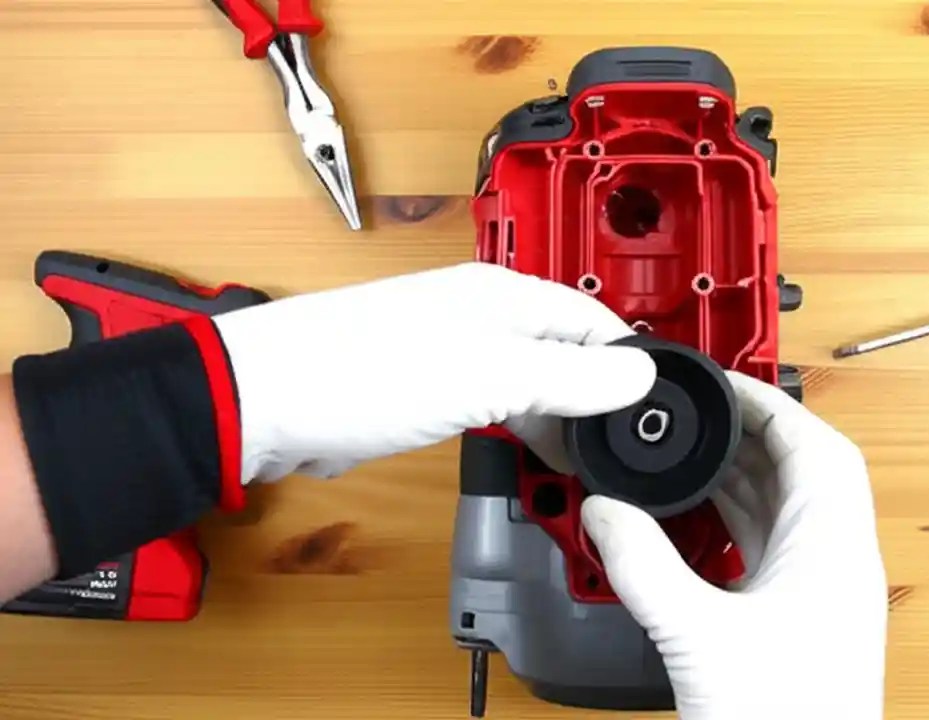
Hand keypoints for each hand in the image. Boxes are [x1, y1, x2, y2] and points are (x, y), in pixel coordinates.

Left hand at [213, 262, 656, 481]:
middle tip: (621, 446)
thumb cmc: (364, 374)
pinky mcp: (425, 385)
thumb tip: (639, 376)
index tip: (656, 409)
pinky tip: (528, 449)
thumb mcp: (488, 375)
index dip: (630, 363)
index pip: (594, 319)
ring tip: (585, 457)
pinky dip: (518, 423)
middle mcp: (482, 314)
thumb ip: (569, 376)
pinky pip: (493, 400)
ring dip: (558, 414)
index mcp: (503, 295)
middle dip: (596, 394)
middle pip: (565, 348)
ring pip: (530, 377)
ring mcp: (452, 348)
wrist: (264, 402)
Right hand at [582, 372, 886, 719]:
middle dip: (747, 436)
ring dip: (740, 479)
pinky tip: (695, 522)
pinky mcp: (801, 622)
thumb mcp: (697, 636)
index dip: (770, 404)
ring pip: (785, 511)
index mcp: (832, 549)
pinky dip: (735, 523)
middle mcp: (836, 564)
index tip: (724, 381)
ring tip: (686, 457)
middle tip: (695, 416)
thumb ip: (643, 565)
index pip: (816, 446)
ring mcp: (822, 595)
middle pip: (801, 472)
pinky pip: (771, 549)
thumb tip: (606, 512)